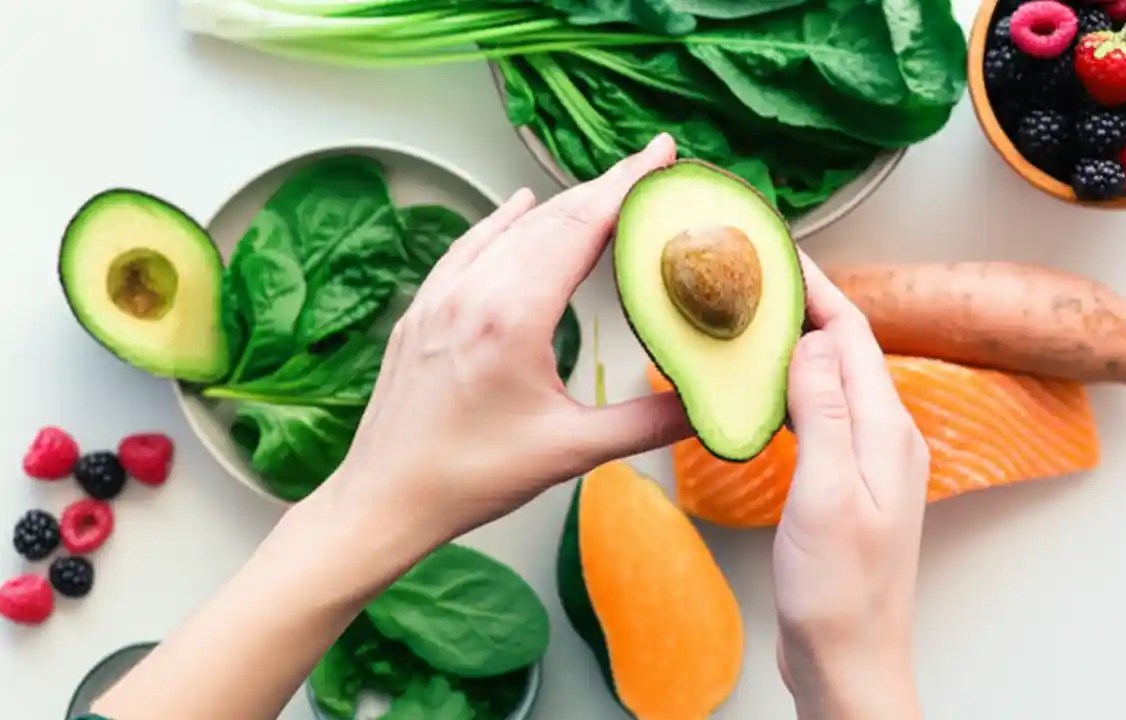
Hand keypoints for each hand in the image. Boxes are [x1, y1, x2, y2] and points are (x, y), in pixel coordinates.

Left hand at [311, 134, 691, 567]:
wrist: (384, 498)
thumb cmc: (469, 477)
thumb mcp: (569, 452)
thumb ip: (644, 424)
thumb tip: (703, 408)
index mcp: (513, 317)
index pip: (582, 228)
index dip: (627, 187)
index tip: (660, 155)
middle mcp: (473, 292)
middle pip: (552, 218)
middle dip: (605, 186)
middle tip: (648, 163)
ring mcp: (441, 296)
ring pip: (511, 228)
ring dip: (562, 203)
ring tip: (603, 187)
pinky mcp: (422, 309)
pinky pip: (470, 245)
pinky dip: (503, 221)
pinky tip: (518, 205)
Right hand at [773, 252, 930, 718]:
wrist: (848, 660)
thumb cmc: (841, 592)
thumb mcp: (829, 494)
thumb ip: (824, 413)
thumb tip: (809, 343)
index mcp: (888, 431)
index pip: (852, 334)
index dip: (817, 287)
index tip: (780, 253)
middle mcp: (887, 437)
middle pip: (845, 349)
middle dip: (805, 306)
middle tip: (756, 277)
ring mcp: (869, 461)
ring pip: (832, 379)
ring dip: (796, 343)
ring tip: (753, 320)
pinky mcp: (846, 482)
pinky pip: (822, 413)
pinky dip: (791, 387)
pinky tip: (764, 389)